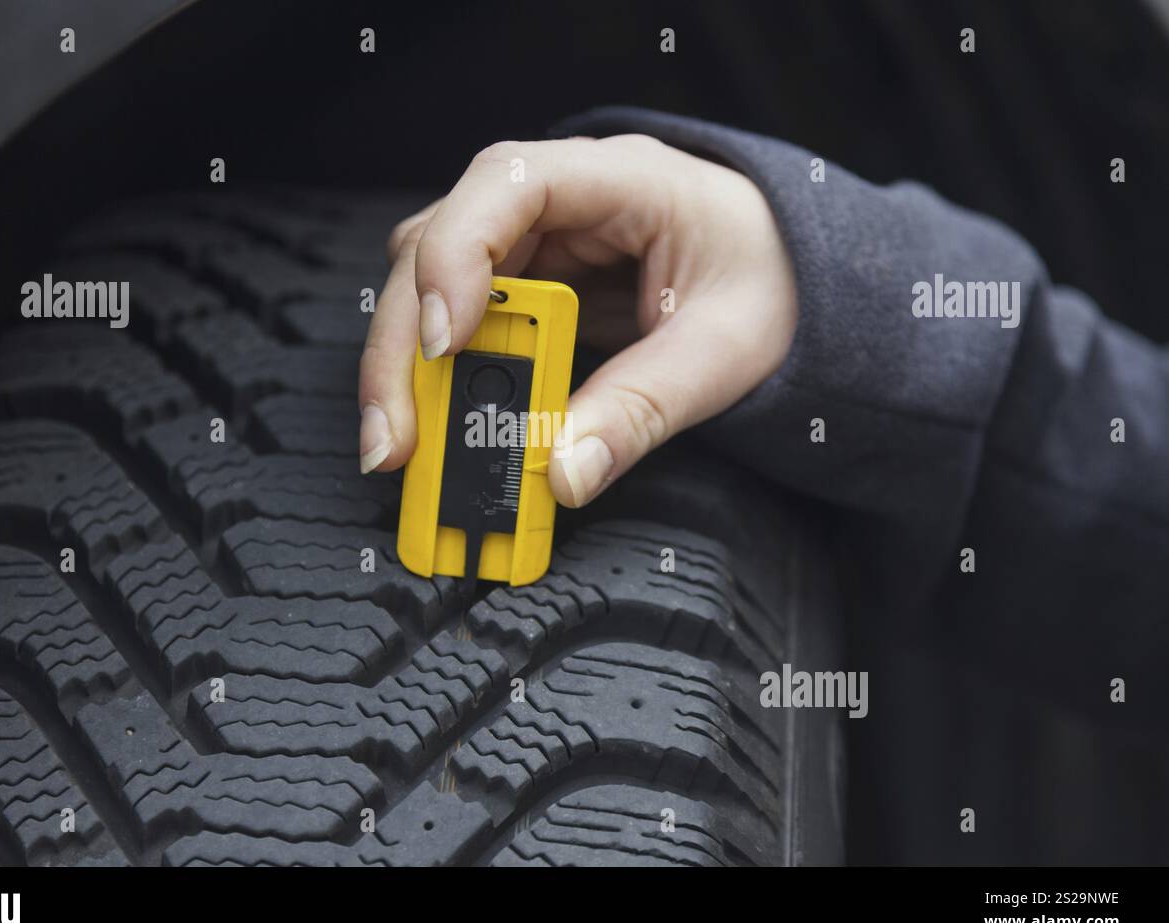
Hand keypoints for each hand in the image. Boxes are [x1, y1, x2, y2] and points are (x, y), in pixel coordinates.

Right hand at [357, 134, 797, 506]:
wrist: (799, 279)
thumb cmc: (773, 286)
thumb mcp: (724, 353)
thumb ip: (643, 409)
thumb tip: (562, 473)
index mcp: (620, 178)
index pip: (508, 183)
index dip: (457, 256)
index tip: (442, 342)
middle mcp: (560, 200)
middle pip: (439, 244)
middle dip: (404, 342)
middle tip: (394, 437)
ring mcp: (536, 242)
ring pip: (430, 285)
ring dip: (407, 367)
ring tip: (403, 448)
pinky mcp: (527, 288)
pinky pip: (461, 325)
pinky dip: (439, 380)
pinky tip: (435, 429)